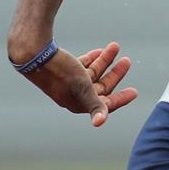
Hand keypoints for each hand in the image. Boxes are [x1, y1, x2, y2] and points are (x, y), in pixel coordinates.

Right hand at [18, 41, 137, 126]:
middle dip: (115, 74)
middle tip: (127, 61)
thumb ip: (94, 105)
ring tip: (115, 46)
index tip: (134, 92)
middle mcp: (74, 95)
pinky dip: (92, 58)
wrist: (34, 54)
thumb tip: (100, 123)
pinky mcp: (63, 69)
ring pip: (93, 73)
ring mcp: (68, 81)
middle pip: (101, 86)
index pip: (105, 104)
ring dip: (105, 61)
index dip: (121, 98)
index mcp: (79, 103)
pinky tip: (100, 50)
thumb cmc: (59, 72)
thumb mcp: (82, 87)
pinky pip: (82, 65)